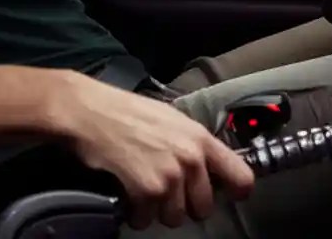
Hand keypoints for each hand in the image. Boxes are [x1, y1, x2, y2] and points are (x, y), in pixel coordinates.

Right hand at [50, 73, 254, 229]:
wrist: (90, 112)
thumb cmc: (127, 112)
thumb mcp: (171, 120)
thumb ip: (194, 145)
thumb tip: (208, 168)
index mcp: (201, 139)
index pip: (241, 176)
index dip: (236, 192)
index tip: (228, 195)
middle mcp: (191, 159)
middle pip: (204, 207)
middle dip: (185, 205)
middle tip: (167, 193)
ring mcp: (170, 176)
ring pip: (175, 218)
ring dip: (157, 211)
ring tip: (143, 192)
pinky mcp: (147, 190)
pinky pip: (147, 220)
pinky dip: (135, 214)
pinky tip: (128, 196)